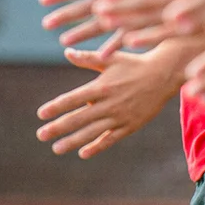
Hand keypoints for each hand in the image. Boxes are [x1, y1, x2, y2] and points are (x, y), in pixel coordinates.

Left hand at [36, 47, 176, 157]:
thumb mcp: (109, 58)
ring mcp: (120, 117)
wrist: (164, 76)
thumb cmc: (133, 64)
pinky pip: (110, 139)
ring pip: (92, 133)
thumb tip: (66, 52)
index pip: (72, 100)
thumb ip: (86, 58)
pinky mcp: (130, 126)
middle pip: (78, 119)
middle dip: (58, 128)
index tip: (40, 114)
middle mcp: (108, 104)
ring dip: (72, 141)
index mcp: (100, 87)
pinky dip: (97, 146)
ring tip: (56, 148)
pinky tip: (83, 153)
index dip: (56, 107)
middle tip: (40, 135)